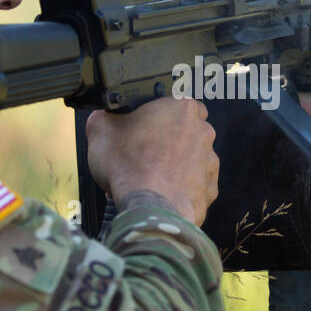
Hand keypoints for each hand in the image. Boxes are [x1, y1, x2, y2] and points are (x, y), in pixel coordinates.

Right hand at [85, 97, 218, 224]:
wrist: (148, 207)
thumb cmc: (130, 167)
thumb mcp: (100, 130)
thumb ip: (103, 116)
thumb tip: (103, 118)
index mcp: (182, 108)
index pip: (176, 102)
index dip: (157, 116)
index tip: (144, 127)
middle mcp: (203, 132)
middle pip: (185, 131)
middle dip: (167, 141)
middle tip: (142, 154)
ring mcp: (209, 162)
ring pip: (191, 160)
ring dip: (174, 166)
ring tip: (148, 177)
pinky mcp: (209, 189)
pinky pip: (194, 185)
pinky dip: (180, 189)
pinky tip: (160, 192)